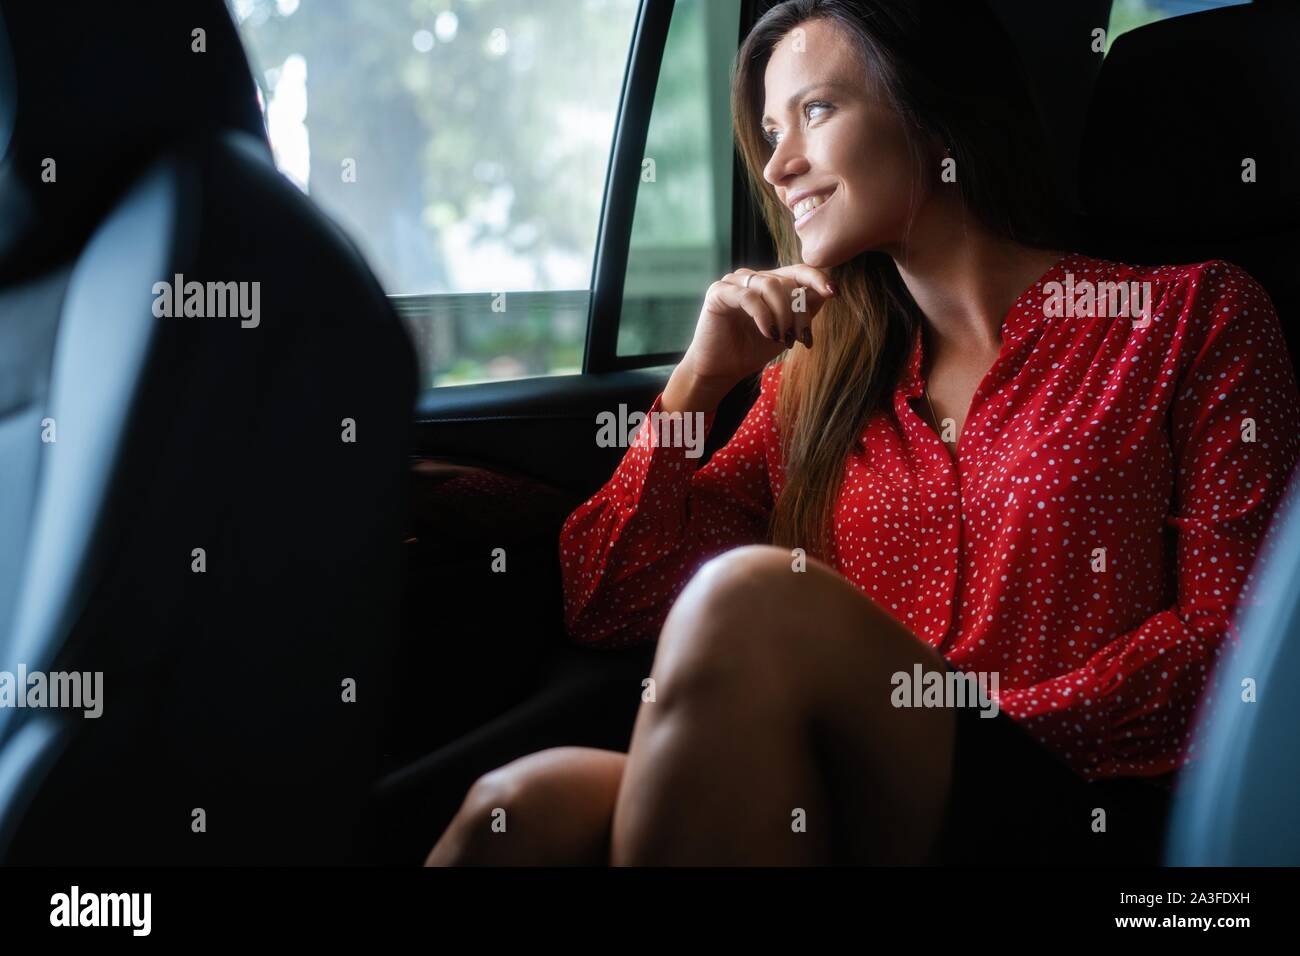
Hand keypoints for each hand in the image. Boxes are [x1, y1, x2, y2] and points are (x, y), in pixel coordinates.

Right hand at [670, 265, 835, 408]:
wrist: (722, 370)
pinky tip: (768, 334)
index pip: (798, 271)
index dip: (817, 278)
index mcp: (769, 283)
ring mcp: (734, 282)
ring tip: (783, 338)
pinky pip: (749, 297)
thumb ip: (804, 311)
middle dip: (799, 312)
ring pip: (770, 285)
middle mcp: (752, 278)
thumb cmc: (752, 350)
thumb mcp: (787, 331)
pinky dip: (764, 316)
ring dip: (783, 314)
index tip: (833, 293)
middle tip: (800, 338)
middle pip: (787, 282)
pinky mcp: (718, 292)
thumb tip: (826, 292)